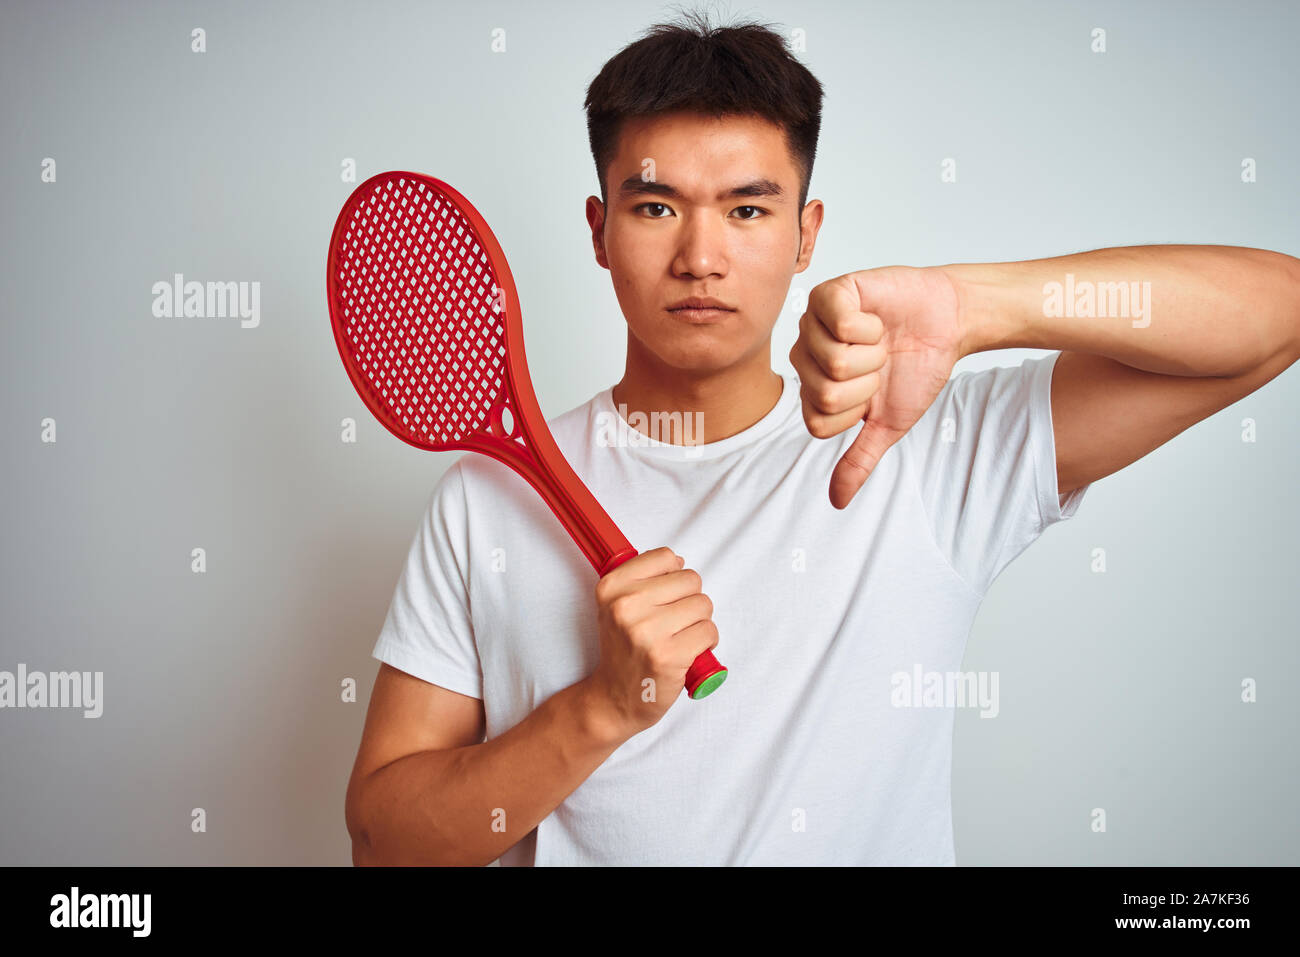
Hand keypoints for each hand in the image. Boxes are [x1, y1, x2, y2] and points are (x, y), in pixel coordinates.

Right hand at [584, 547, 718, 739]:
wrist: (614, 699)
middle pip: (690, 580)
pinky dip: (707, 643)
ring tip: (680, 638)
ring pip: (704, 605)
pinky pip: (709, 632)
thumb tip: (678, 562)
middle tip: (673, 623)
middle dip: (690, 601)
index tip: (664, 597)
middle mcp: (625, 606)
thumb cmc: (623, 651)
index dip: (673, 577)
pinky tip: (689, 653)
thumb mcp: (615, 607)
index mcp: (611, 588)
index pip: (666, 557)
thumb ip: (642, 579)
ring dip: (699, 622)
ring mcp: (647, 632)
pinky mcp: (669, 656)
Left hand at [789, 266, 964, 508]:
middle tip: (880, 363)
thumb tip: (837, 502)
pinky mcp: (831, 293)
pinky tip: (875, 319)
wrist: (949, 324)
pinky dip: (871, 328)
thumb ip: (858, 460)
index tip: (874, 393)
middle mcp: (805, 356)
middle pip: (825, 394)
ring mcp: (814, 323)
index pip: (819, 424)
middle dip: (869, 383)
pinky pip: (839, 325)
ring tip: (880, 340)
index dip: (857, 412)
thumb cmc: (915, 370)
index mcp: (813, 388)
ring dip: (873, 355)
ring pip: (833, 363)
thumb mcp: (888, 425)